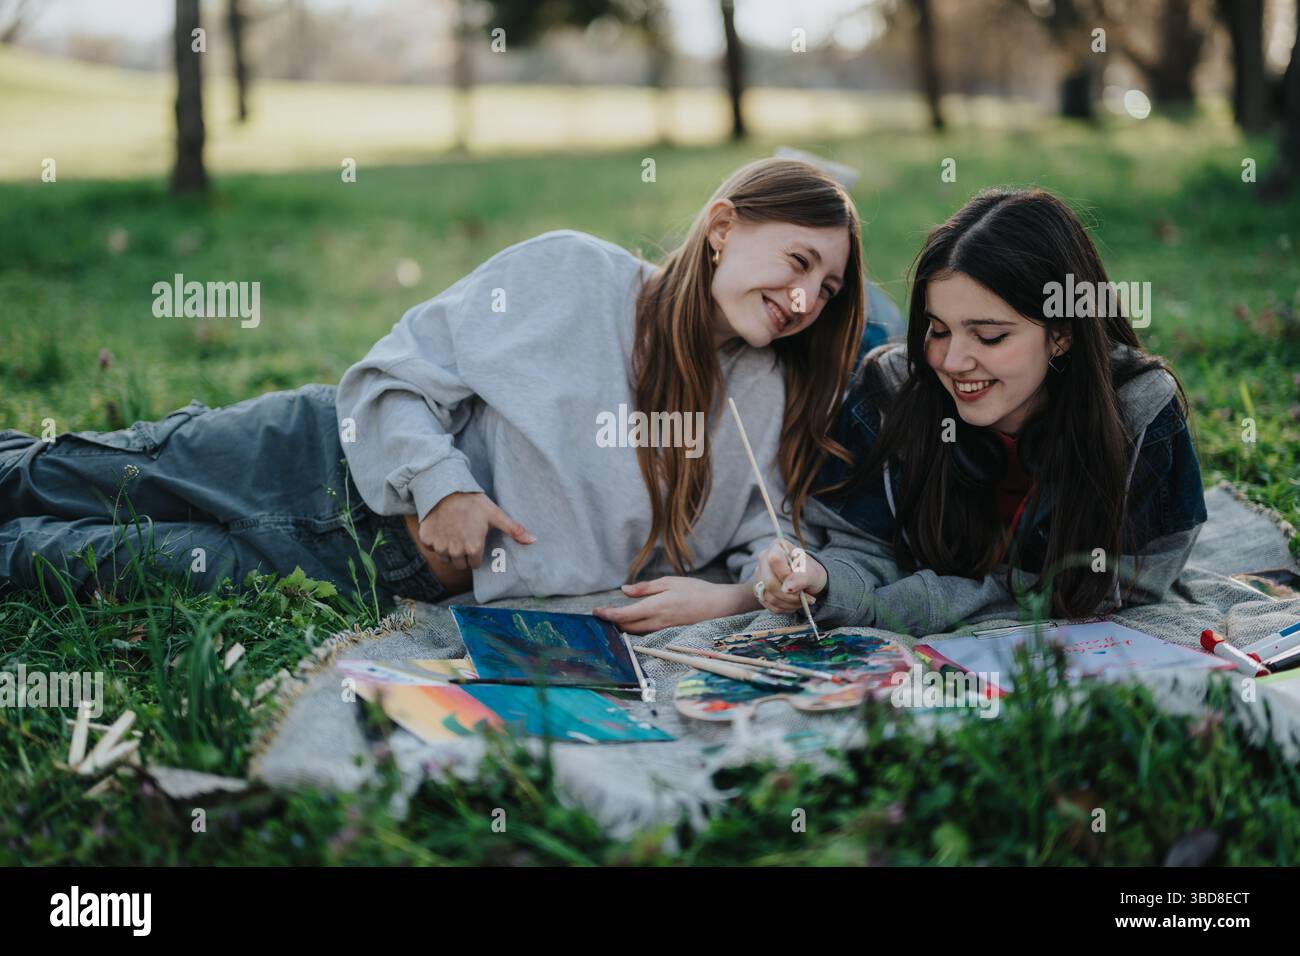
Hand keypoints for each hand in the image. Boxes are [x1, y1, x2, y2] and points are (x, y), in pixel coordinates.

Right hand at [417, 492, 534, 569]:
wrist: (445, 489)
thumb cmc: (473, 502)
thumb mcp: (495, 514)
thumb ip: (514, 530)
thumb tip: (534, 540)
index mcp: (473, 548)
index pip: (475, 563)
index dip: (476, 552)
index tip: (475, 540)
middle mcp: (456, 552)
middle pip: (460, 564)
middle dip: (463, 555)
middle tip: (464, 537)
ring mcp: (440, 547)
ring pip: (446, 558)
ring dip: (449, 550)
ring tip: (453, 532)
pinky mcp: (427, 541)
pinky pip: (432, 548)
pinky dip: (435, 542)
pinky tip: (442, 528)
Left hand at [593, 578, 756, 634]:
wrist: (719, 606)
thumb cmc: (695, 590)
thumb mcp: (669, 582)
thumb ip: (645, 588)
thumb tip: (624, 591)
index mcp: (656, 606)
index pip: (624, 615)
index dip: (607, 615)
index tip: (595, 612)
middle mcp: (657, 621)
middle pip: (626, 627)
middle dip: (611, 623)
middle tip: (600, 615)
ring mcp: (663, 629)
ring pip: (635, 632)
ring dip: (622, 626)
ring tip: (612, 617)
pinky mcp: (668, 632)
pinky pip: (646, 632)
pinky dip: (634, 627)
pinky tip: (631, 621)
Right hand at [753, 540, 826, 614]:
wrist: (808, 582)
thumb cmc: (811, 572)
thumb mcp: (812, 573)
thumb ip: (801, 578)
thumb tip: (787, 588)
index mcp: (776, 547)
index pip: (774, 559)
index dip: (786, 575)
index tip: (800, 582)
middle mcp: (763, 559)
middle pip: (769, 582)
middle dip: (790, 595)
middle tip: (807, 597)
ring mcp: (759, 576)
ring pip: (769, 596)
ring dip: (789, 603)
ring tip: (802, 600)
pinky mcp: (759, 591)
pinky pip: (768, 605)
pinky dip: (784, 608)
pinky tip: (793, 603)